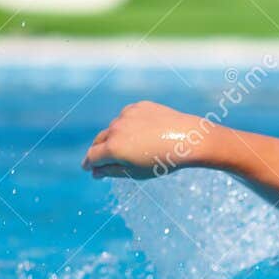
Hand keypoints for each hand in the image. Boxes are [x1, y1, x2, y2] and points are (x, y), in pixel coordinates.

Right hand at [82, 101, 205, 178]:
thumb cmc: (163, 161)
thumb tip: (95, 171)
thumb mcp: (135, 172)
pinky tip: (142, 134)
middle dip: (99, 152)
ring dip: (117, 138)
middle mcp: (116, 129)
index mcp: (114, 148)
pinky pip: (128, 117)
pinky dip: (130, 125)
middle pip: (100, 141)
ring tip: (132, 148)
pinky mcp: (138, 106)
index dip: (89, 164)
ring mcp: (127, 115)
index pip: (92, 156)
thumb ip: (111, 171)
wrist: (189, 139)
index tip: (88, 168)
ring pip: (114, 128)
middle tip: (102, 161)